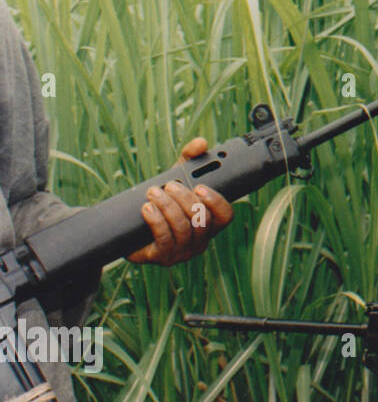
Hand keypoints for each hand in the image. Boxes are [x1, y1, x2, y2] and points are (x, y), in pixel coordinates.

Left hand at [127, 138, 233, 266]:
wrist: (128, 230)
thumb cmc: (159, 203)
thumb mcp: (175, 178)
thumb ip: (189, 159)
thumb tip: (201, 143)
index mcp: (209, 223)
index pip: (225, 216)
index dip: (216, 202)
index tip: (199, 187)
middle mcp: (200, 240)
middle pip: (202, 221)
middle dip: (185, 200)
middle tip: (169, 186)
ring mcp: (182, 252)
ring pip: (183, 229)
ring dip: (168, 207)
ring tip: (153, 192)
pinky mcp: (162, 257)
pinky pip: (164, 239)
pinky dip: (156, 220)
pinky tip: (147, 208)